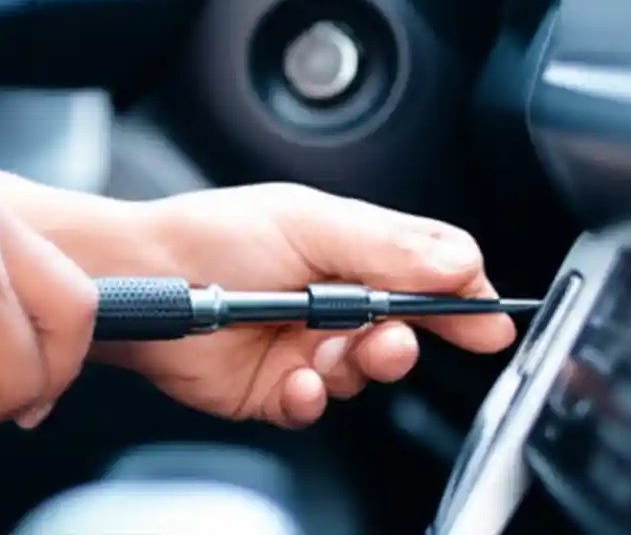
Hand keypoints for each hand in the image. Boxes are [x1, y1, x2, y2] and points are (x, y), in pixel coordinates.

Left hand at [89, 184, 516, 427]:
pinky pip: (313, 407)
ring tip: (329, 351)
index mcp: (346, 251)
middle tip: (391, 339)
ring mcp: (302, 347)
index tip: (486, 319)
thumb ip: (387, 246)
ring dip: (353, 368)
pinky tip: (295, 379)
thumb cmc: (210, 236)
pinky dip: (310, 399)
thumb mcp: (307, 222)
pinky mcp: (273, 388)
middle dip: (404, 340)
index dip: (459, 298)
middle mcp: (329, 302)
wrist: (144, 277)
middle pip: (402, 332)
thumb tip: (459, 262)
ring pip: (361, 375)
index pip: (426, 275)